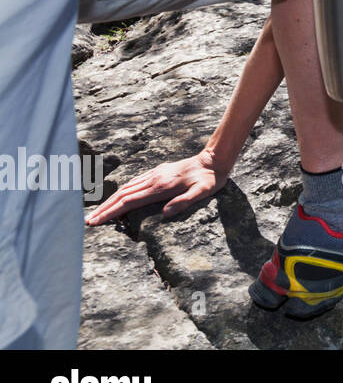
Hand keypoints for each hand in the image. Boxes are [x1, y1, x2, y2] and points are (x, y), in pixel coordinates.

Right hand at [85, 151, 228, 224]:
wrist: (214, 160)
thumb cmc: (210, 179)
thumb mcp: (202, 193)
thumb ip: (184, 202)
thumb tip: (164, 214)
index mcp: (161, 187)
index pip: (129, 202)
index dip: (111, 212)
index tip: (96, 222)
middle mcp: (154, 179)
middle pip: (122, 195)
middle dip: (104, 208)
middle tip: (88, 221)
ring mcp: (155, 174)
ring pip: (126, 188)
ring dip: (110, 201)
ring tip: (98, 213)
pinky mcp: (158, 172)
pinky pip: (135, 183)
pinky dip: (122, 192)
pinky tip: (118, 198)